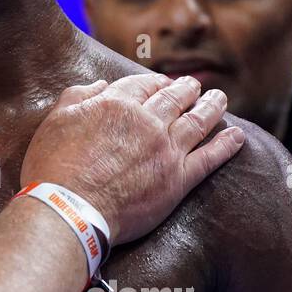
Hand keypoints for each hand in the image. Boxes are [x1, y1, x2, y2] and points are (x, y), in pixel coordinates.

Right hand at [20, 73, 244, 245]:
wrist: (70, 209)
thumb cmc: (54, 168)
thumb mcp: (55, 121)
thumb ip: (77, 97)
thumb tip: (100, 85)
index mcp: (117, 104)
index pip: (142, 84)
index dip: (153, 82)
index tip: (161, 82)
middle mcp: (147, 121)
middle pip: (174, 98)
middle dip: (186, 88)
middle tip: (194, 85)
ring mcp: (166, 150)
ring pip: (197, 121)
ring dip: (212, 106)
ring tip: (220, 98)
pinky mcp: (178, 180)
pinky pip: (210, 158)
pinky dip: (226, 145)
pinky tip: (237, 136)